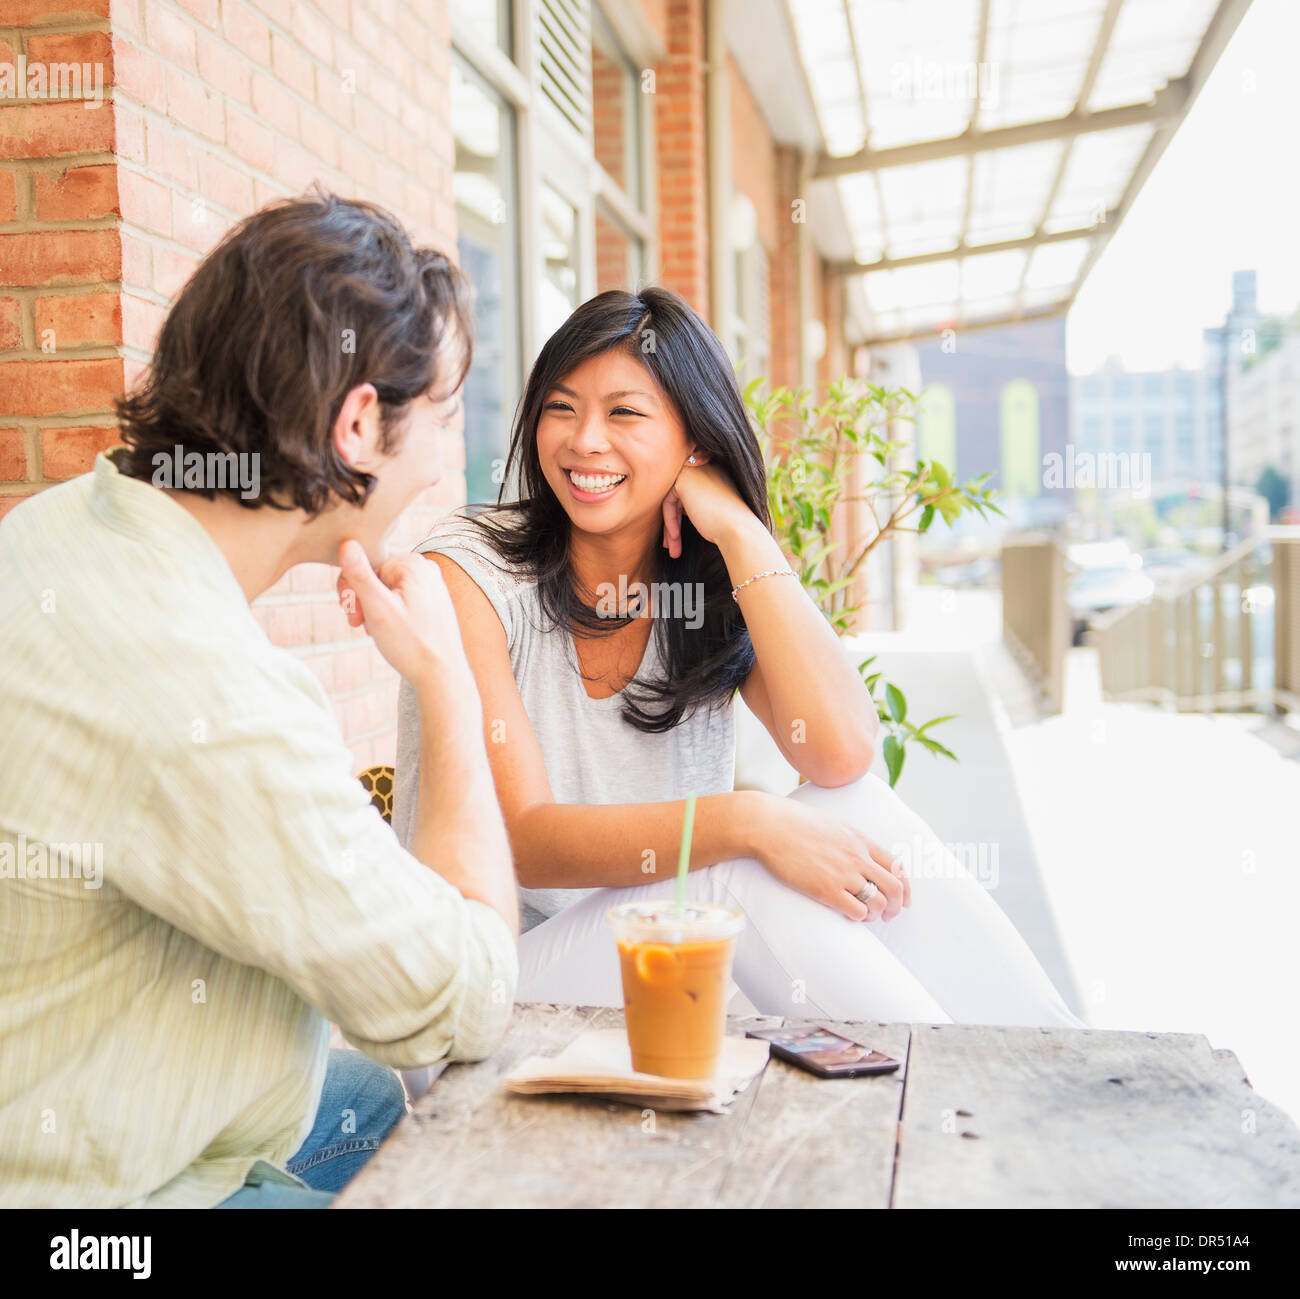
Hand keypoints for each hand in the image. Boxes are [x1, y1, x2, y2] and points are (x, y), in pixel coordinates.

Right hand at [336, 539, 463, 684]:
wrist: (441, 674)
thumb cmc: (410, 644)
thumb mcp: (377, 608)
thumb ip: (360, 575)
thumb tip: (347, 542)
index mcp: (413, 564)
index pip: (366, 566)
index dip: (352, 591)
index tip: (352, 616)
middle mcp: (426, 568)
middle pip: (377, 577)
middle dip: (363, 601)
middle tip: (360, 627)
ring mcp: (432, 584)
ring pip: (387, 590)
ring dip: (374, 609)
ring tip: (377, 631)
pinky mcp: (433, 600)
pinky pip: (401, 599)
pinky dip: (390, 613)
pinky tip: (391, 631)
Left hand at [661, 452, 756, 557]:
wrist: (739, 530)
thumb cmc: (730, 528)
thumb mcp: (714, 512)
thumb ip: (698, 505)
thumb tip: (678, 511)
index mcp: (717, 474)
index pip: (692, 493)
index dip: (684, 516)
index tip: (679, 538)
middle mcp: (706, 468)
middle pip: (680, 497)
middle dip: (674, 524)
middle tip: (671, 546)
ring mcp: (695, 471)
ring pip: (673, 501)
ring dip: (671, 527)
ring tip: (672, 551)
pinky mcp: (684, 479)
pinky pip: (668, 502)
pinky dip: (670, 521)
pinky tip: (675, 538)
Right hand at [748, 793, 909, 921]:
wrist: (769, 826)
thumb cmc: (793, 822)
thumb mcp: (832, 823)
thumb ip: (849, 839)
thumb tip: (856, 852)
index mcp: (860, 839)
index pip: (897, 865)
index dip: (905, 886)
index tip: (903, 899)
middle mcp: (857, 857)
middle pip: (894, 887)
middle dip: (896, 906)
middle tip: (889, 914)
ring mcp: (843, 873)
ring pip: (878, 902)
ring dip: (877, 914)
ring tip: (866, 916)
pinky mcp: (826, 889)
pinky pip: (856, 911)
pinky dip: (858, 917)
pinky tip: (848, 913)